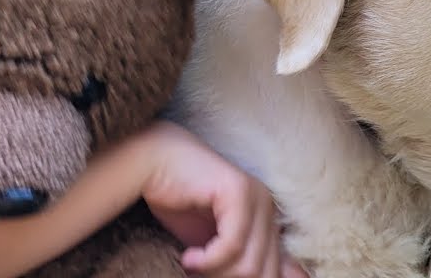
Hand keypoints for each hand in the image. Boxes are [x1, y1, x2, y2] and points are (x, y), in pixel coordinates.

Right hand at [140, 121, 307, 277]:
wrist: (154, 164)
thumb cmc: (179, 205)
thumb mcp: (213, 244)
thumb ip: (238, 262)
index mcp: (268, 220)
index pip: (276, 271)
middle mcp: (269, 207)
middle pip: (263, 272)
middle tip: (199, 274)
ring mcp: (257, 197)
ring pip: (249, 265)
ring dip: (215, 274)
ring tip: (193, 264)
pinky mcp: (238, 191)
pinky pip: (232, 246)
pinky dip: (207, 261)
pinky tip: (188, 257)